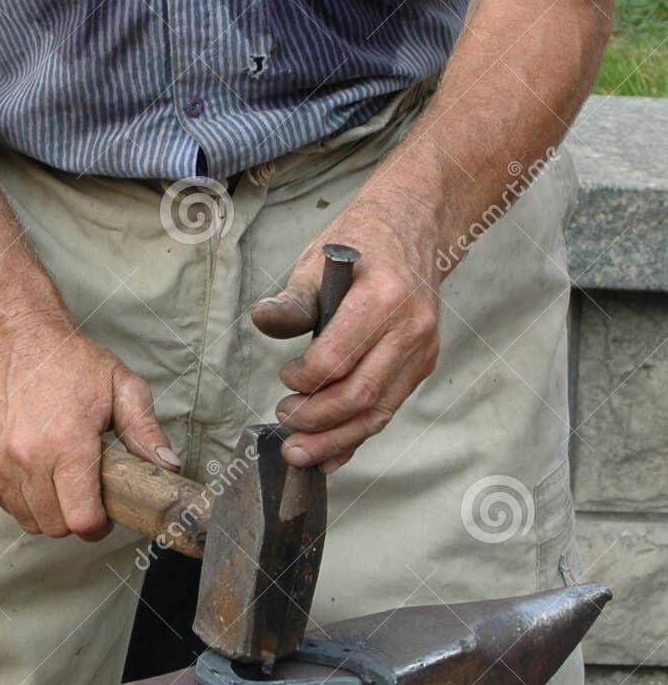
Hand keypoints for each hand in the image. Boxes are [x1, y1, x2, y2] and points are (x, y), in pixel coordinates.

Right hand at [0, 315, 176, 538]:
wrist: (11, 339)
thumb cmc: (67, 361)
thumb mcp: (121, 386)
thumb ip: (145, 431)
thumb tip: (168, 467)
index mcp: (67, 444)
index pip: (81, 521)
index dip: (98, 525)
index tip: (103, 514)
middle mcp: (27, 458)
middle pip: (54, 527)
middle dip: (74, 518)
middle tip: (83, 493)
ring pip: (27, 519)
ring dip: (46, 510)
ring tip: (58, 480)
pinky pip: (4, 503)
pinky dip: (20, 497)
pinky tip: (34, 471)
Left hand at [250, 209, 440, 473]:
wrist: (414, 231)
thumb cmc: (360, 245)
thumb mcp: (317, 261)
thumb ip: (293, 301)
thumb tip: (262, 321)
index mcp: (384, 298)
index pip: (338, 359)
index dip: (304, 379)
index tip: (285, 376)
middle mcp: (411, 329)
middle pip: (359, 395)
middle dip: (315, 420)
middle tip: (283, 420)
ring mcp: (422, 351)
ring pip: (377, 413)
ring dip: (335, 440)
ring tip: (298, 452)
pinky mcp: (422, 365)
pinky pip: (388, 409)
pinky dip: (356, 435)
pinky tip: (330, 453)